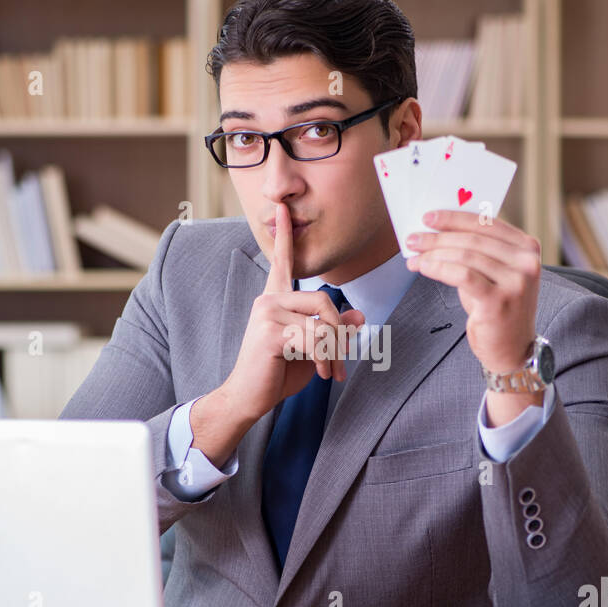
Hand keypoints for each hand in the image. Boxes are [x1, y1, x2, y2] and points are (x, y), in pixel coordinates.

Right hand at [220, 202, 366, 421]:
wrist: (248, 398)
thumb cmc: (276, 373)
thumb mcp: (312, 349)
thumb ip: (332, 330)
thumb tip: (359, 316)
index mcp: (275, 299)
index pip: (282, 262)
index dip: (285, 235)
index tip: (282, 207)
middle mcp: (268, 300)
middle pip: (323, 301)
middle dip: (339, 333)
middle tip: (343, 359)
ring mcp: (267, 313)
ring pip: (322, 323)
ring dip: (334, 352)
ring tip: (332, 372)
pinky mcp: (270, 332)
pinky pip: (315, 339)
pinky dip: (326, 359)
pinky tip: (322, 373)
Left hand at [404, 210, 540, 374]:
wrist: (511, 350)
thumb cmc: (497, 308)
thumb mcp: (494, 273)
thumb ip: (478, 250)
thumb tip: (437, 232)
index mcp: (528, 247)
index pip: (487, 222)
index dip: (454, 218)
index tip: (429, 218)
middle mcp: (526, 262)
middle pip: (473, 239)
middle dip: (438, 237)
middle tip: (414, 239)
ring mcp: (516, 282)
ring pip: (465, 256)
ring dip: (433, 254)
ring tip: (414, 257)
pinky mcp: (499, 301)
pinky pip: (462, 275)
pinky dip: (438, 268)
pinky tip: (424, 268)